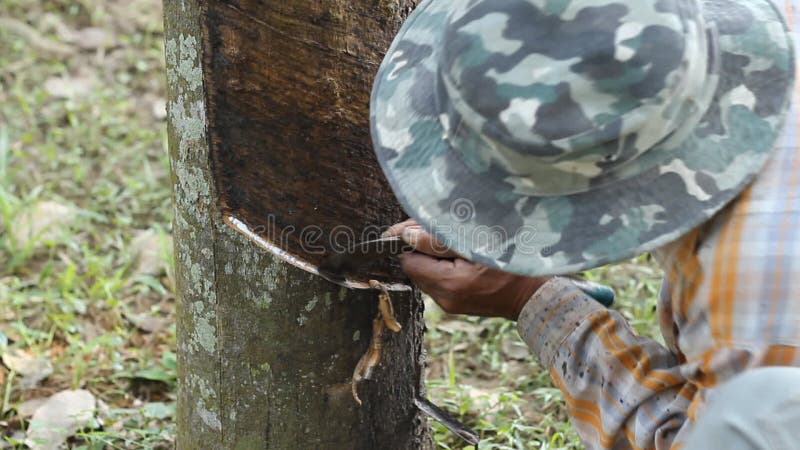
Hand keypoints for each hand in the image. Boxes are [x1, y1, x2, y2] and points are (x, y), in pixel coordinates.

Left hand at [384, 220, 550, 319]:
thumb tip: (406, 235)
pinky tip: (461, 258)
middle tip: (440, 231)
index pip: (409, 261)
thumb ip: (438, 241)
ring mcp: (450, 304)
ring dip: (434, 258)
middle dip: (422, 249)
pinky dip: (444, 268)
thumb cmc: (513, 263)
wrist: (535, 295)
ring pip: (425, 274)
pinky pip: (438, 282)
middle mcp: (445, 299)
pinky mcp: (455, 305)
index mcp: (449, 284)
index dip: (412, 241)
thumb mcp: (478, 244)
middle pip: (415, 268)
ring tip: (456, 245)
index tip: (423, 226)